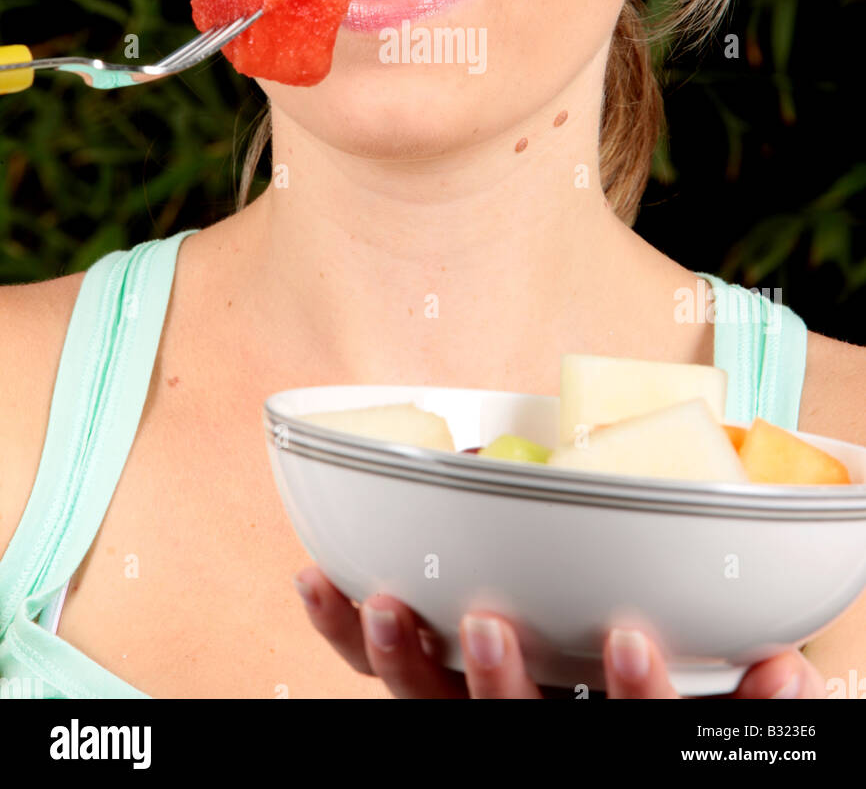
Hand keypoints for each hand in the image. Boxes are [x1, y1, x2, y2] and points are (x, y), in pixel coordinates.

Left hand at [293, 566, 826, 697]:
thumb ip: (739, 699)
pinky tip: (318, 578)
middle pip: (500, 728)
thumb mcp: (699, 704)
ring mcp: (467, 711)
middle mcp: (525, 733)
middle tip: (491, 627)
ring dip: (401, 657)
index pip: (619, 732)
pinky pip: (374, 668)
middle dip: (495, 685)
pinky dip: (344, 629)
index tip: (630, 639)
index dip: (631, 700)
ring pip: (425, 705)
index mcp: (592, 733)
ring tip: (386, 602)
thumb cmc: (637, 694)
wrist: (583, 713)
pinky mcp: (424, 680)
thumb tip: (783, 674)